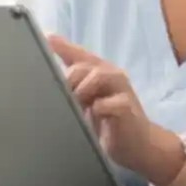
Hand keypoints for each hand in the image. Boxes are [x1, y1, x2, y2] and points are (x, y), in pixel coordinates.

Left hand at [47, 36, 162, 175]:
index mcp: (99, 72)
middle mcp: (111, 75)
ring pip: (99, 75)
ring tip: (77, 106)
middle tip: (60, 99)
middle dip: (68, 81)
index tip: (48, 40)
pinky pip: (110, 102)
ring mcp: (122, 89)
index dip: (64, 47)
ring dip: (82, 90)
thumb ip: (71, 84)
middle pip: (82, 66)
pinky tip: (94, 115)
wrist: (136, 145)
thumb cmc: (108, 121)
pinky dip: (99, 107)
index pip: (79, 54)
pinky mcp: (128, 107)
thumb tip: (50, 60)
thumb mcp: (85, 101)